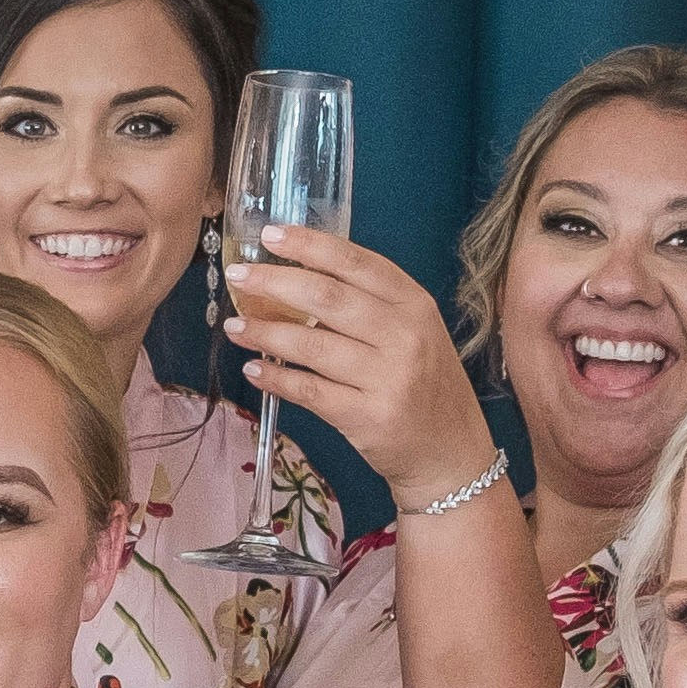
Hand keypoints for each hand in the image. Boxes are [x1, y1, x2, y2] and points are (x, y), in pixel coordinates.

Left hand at [226, 225, 490, 493]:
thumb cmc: (426, 386)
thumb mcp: (414, 333)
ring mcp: (388, 377)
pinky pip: (309, 390)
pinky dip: (276, 377)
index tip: (269, 235)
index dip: (309, 245)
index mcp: (415, 304)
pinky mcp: (368, 416)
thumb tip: (299, 277)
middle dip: (274, 282)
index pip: (356, 262)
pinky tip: (253, 368)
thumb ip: (371, 305)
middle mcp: (405, 335)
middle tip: (238, 275)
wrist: (451, 452)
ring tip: (235, 325)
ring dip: (265, 332)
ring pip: (312, 344)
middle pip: (327, 297)